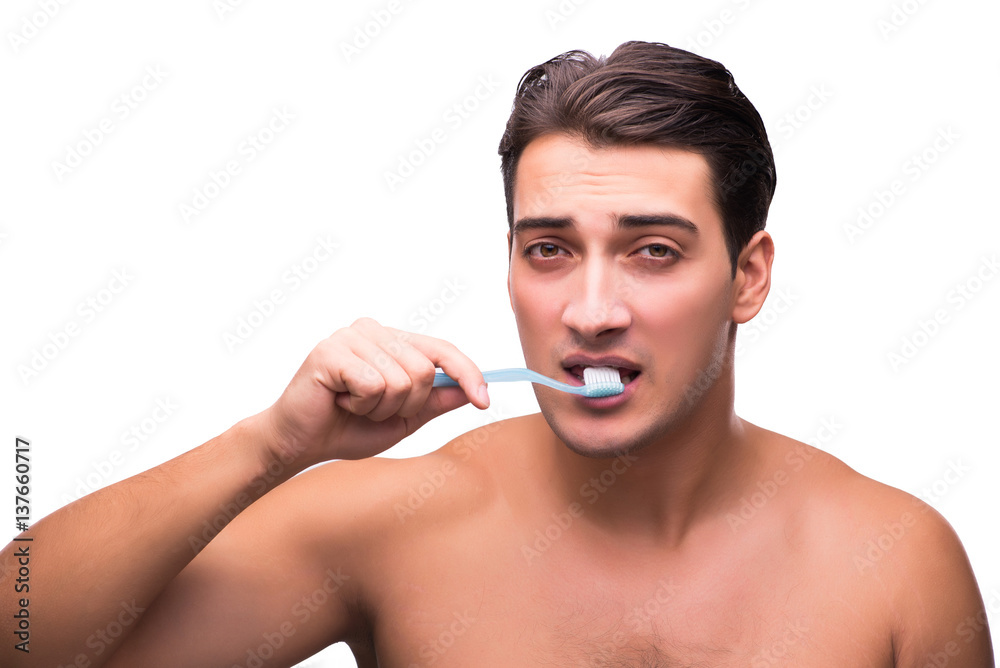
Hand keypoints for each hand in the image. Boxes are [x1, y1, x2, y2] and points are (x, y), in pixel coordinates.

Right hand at [254, 318, 488, 467]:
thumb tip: (472, 392)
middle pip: (424, 370)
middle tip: (374, 410)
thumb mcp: (403, 420)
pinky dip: (361, 405)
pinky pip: (373, 384)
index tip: (484, 400)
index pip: (442, 349)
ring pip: (400, 379)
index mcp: (392, 340)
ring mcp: (350, 337)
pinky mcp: (331, 351)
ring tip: (354, 406)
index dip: (468, 373)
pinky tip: (340, 402)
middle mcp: (373, 330)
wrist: (299, 443)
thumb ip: (434, 403)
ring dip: (380, 408)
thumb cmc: (347, 428)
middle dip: (406, 405)